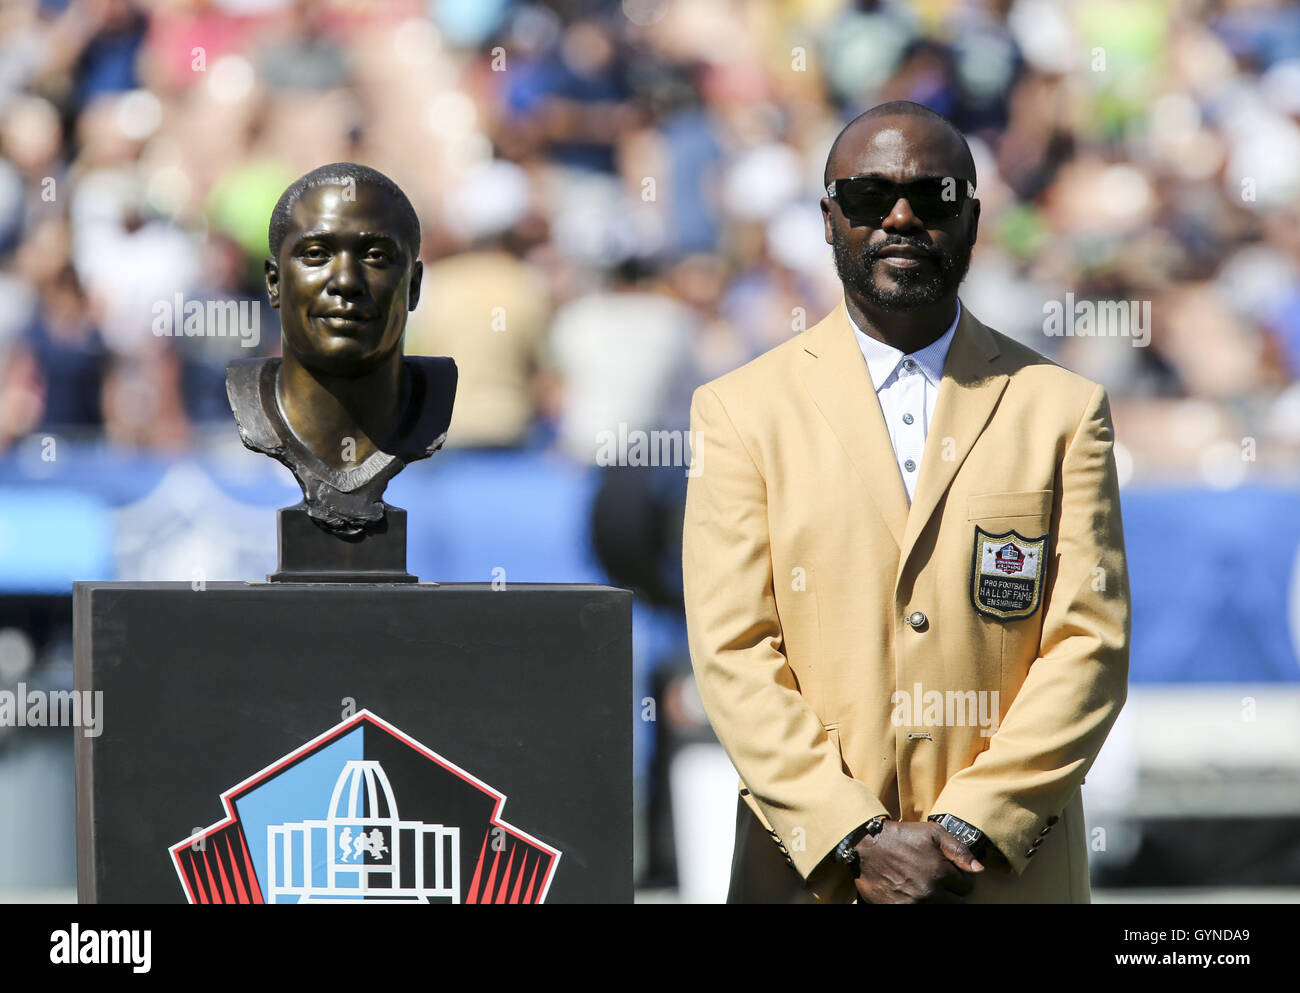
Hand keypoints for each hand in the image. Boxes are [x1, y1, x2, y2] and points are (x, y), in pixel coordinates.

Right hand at [853, 820, 983, 903]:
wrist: (868, 845)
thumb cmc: (902, 836)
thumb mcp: (933, 833)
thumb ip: (959, 850)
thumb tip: (979, 869)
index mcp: (940, 872)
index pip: (966, 888)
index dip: (960, 880)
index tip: (951, 874)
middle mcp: (929, 891)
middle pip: (956, 903)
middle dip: (952, 892)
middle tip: (939, 882)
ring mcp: (913, 903)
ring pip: (940, 909)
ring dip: (937, 900)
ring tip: (926, 887)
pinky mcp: (898, 908)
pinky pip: (919, 912)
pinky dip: (919, 903)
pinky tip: (913, 893)